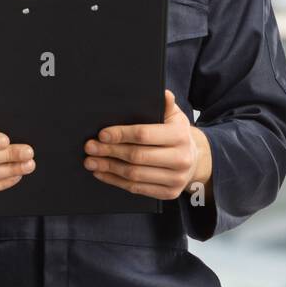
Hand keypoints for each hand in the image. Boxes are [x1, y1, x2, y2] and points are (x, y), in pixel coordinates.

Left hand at [84, 90, 209, 199]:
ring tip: (91, 161)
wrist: (194, 160)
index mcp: (180, 136)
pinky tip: (103, 173)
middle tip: (90, 147)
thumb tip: (163, 93)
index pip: (144, 135)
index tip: (102, 134)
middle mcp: (181, 159)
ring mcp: (176, 179)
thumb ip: (167, 105)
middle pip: (137, 156)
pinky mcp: (169, 193)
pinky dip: (116, 181)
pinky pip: (136, 188)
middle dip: (109, 151)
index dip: (121, 134)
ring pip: (134, 174)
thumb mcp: (175, 117)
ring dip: (109, 167)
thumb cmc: (177, 135)